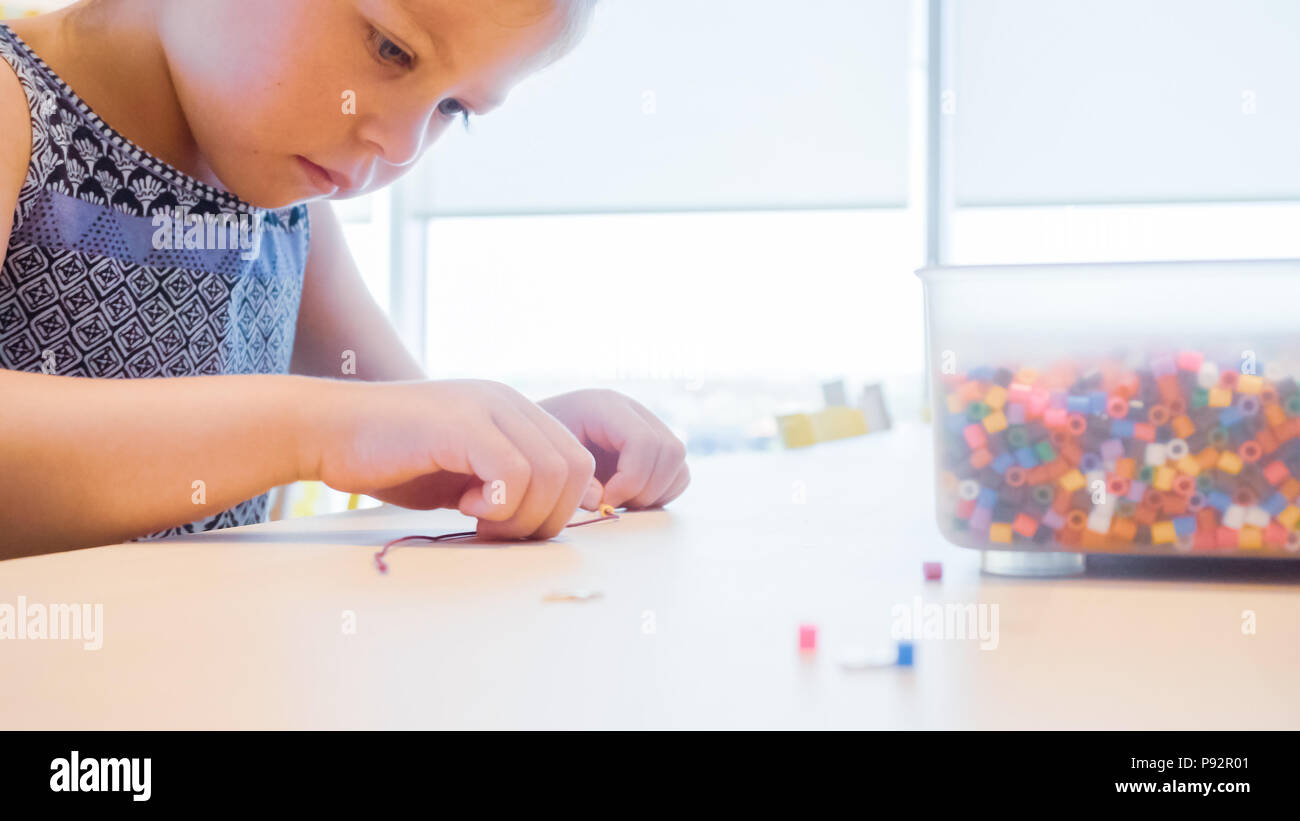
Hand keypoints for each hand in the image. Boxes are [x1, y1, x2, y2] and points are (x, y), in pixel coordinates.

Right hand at [303, 379, 595, 539]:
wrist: (326, 432)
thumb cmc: (390, 459)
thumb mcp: (463, 474)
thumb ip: (506, 486)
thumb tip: (547, 520)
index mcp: (514, 412)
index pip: (577, 463)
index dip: (555, 508)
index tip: (508, 526)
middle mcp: (508, 402)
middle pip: (575, 469)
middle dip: (545, 516)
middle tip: (496, 530)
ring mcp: (487, 407)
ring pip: (551, 472)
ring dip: (520, 514)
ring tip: (476, 519)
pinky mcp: (461, 423)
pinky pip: (514, 472)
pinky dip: (499, 504)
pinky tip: (463, 507)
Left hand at [537, 389, 689, 509]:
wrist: (534, 435)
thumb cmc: (537, 444)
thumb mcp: (547, 457)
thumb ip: (575, 481)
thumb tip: (602, 501)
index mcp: (607, 406)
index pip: (644, 441)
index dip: (631, 478)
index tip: (605, 500)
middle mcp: (635, 411)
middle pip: (670, 451)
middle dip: (645, 488)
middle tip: (611, 503)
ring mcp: (649, 427)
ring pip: (678, 462)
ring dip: (654, 492)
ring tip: (618, 500)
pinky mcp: (654, 447)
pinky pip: (679, 473)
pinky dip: (661, 493)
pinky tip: (629, 497)